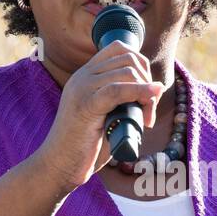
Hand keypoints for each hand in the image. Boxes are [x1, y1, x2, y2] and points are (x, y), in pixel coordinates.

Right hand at [33, 41, 168, 190]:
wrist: (58, 166)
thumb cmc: (85, 147)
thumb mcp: (109, 116)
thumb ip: (127, 99)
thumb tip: (157, 88)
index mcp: (86, 75)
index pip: (120, 49)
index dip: (141, 66)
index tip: (148, 93)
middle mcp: (83, 76)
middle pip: (128, 59)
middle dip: (147, 81)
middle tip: (149, 112)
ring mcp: (82, 89)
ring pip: (127, 73)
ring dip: (146, 95)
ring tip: (146, 120)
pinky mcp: (85, 106)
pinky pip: (118, 89)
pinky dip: (140, 93)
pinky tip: (149, 104)